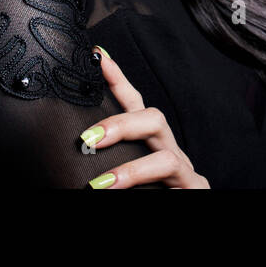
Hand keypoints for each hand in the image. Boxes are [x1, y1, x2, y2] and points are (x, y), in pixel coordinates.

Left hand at [78, 45, 209, 188]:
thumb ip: (103, 164)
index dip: (117, 78)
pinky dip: (143, 182)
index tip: (97, 54)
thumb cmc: (151, 194)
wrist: (180, 212)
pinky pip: (172, 177)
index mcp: (149, 143)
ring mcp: (183, 170)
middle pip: (153, 118)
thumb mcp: (122, 176)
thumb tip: (71, 152)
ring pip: (166, 151)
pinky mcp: (194, 188)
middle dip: (121, 122)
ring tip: (100, 185)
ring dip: (132, 167)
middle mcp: (168, 151)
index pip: (134, 104)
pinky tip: (119, 191)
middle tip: (87, 140)